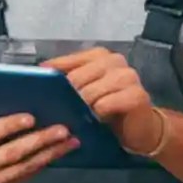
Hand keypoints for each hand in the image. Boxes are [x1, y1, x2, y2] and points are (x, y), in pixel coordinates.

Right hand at [0, 107, 79, 182]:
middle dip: (39, 141)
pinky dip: (40, 165)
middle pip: (11, 154)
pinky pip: (22, 178)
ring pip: (22, 169)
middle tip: (61, 128)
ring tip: (68, 140)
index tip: (30, 117)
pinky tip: (55, 153)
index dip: (9, 127)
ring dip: (48, 154)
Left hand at [43, 47, 163, 155]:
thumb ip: (69, 78)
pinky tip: (100, 120)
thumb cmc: (110, 107)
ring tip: (84, 116)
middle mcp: (115, 60)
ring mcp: (128, 76)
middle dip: (69, 96)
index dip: (54, 75)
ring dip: (84, 107)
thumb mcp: (86, 89)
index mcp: (100, 55)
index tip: (41, 86)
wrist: (142, 127)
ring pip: (90, 92)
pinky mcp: (137, 94)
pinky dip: (98, 114)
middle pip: (77, 77)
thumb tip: (40, 72)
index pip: (69, 60)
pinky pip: (105, 104)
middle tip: (66, 111)